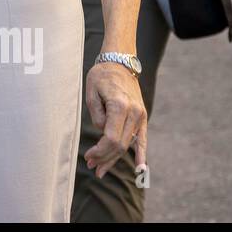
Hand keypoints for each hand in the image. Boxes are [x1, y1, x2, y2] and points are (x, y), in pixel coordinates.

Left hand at [83, 62, 147, 178]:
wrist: (120, 62)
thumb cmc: (101, 75)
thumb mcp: (91, 91)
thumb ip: (96, 115)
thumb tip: (102, 132)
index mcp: (120, 106)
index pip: (111, 138)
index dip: (99, 151)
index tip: (88, 156)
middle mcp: (134, 112)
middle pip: (120, 145)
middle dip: (105, 158)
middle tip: (91, 166)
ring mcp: (140, 115)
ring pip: (128, 144)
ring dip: (115, 158)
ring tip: (101, 168)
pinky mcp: (142, 116)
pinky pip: (143, 139)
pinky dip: (142, 154)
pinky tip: (142, 168)